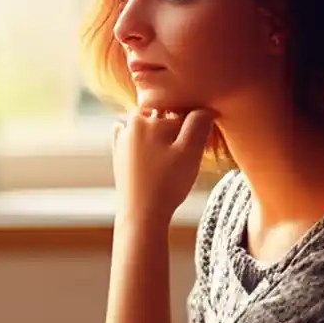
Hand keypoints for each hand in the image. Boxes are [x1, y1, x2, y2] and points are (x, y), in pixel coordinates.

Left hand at [112, 108, 216, 226]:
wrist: (142, 215)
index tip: (199, 147)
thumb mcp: (190, 151)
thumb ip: (199, 124)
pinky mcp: (119, 155)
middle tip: (183, 158)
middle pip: (164, 118)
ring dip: (163, 139)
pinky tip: (154, 158)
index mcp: (147, 118)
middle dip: (177, 133)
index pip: (180, 112)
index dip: (194, 129)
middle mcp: (131, 124)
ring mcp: (122, 139)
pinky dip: (146, 143)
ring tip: (170, 163)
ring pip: (151, 128)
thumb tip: (204, 108)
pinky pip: (135, 139)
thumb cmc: (167, 184)